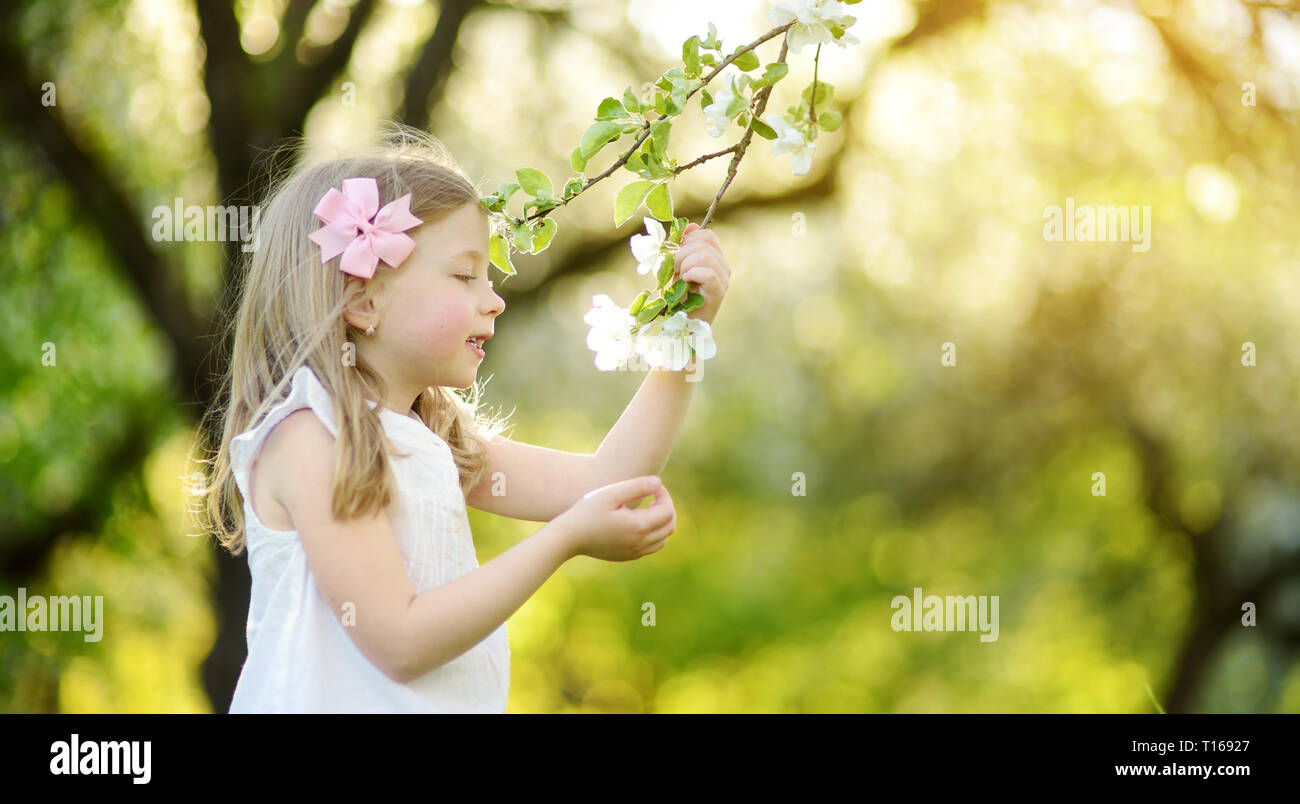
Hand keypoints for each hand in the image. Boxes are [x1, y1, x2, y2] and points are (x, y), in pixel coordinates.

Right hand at [555, 475, 675, 561]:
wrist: (568, 538)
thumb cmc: (587, 512)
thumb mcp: (611, 494)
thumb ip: (637, 486)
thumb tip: (658, 482)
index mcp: (638, 526)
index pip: (667, 510)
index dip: (664, 495)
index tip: (652, 486)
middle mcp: (640, 543)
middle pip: (670, 526)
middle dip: (666, 507)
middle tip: (653, 495)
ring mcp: (635, 552)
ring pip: (663, 538)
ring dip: (662, 522)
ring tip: (647, 508)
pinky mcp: (628, 556)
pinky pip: (652, 547)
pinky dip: (653, 533)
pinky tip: (637, 521)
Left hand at [673, 222, 730, 324]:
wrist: (683, 324)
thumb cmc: (680, 296)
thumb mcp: (679, 267)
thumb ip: (683, 247)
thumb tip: (689, 226)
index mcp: (715, 258)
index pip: (707, 235)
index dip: (688, 240)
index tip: (677, 256)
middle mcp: (723, 266)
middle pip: (704, 242)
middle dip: (682, 253)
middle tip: (676, 271)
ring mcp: (723, 279)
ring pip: (704, 255)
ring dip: (685, 265)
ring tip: (681, 279)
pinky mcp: (718, 292)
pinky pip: (707, 273)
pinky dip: (692, 274)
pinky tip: (686, 283)